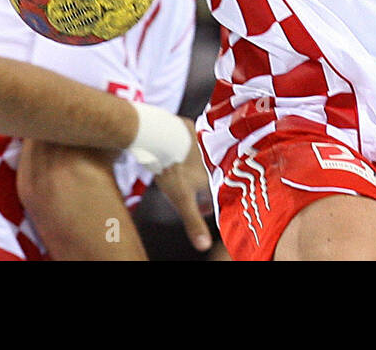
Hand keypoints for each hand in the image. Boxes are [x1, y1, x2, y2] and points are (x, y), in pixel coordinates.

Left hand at [153, 119, 212, 251]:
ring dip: (194, 168)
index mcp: (212, 177)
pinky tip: (176, 153)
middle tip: (188, 190)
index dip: (206, 205)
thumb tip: (204, 246)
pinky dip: (188, 150)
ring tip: (180, 172)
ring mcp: (203, 142)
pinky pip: (195, 142)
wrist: (160, 136)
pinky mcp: (193, 129)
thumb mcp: (181, 200)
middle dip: (200, 186)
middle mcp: (212, 159)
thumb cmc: (172, 169)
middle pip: (209, 177)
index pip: (215, 195)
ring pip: (202, 160)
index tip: (200, 208)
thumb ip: (193, 222)